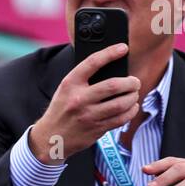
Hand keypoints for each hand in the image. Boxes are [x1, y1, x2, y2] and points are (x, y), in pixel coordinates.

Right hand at [29, 43, 139, 163]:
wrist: (50, 137)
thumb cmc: (61, 109)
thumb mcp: (66, 89)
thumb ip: (84, 79)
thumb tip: (112, 69)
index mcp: (70, 84)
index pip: (92, 62)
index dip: (110, 53)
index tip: (123, 48)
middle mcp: (79, 99)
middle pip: (114, 85)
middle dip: (131, 82)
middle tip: (134, 82)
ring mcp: (88, 115)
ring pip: (121, 104)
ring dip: (133, 97)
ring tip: (134, 94)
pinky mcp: (96, 129)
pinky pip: (121, 119)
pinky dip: (131, 111)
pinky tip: (131, 107)